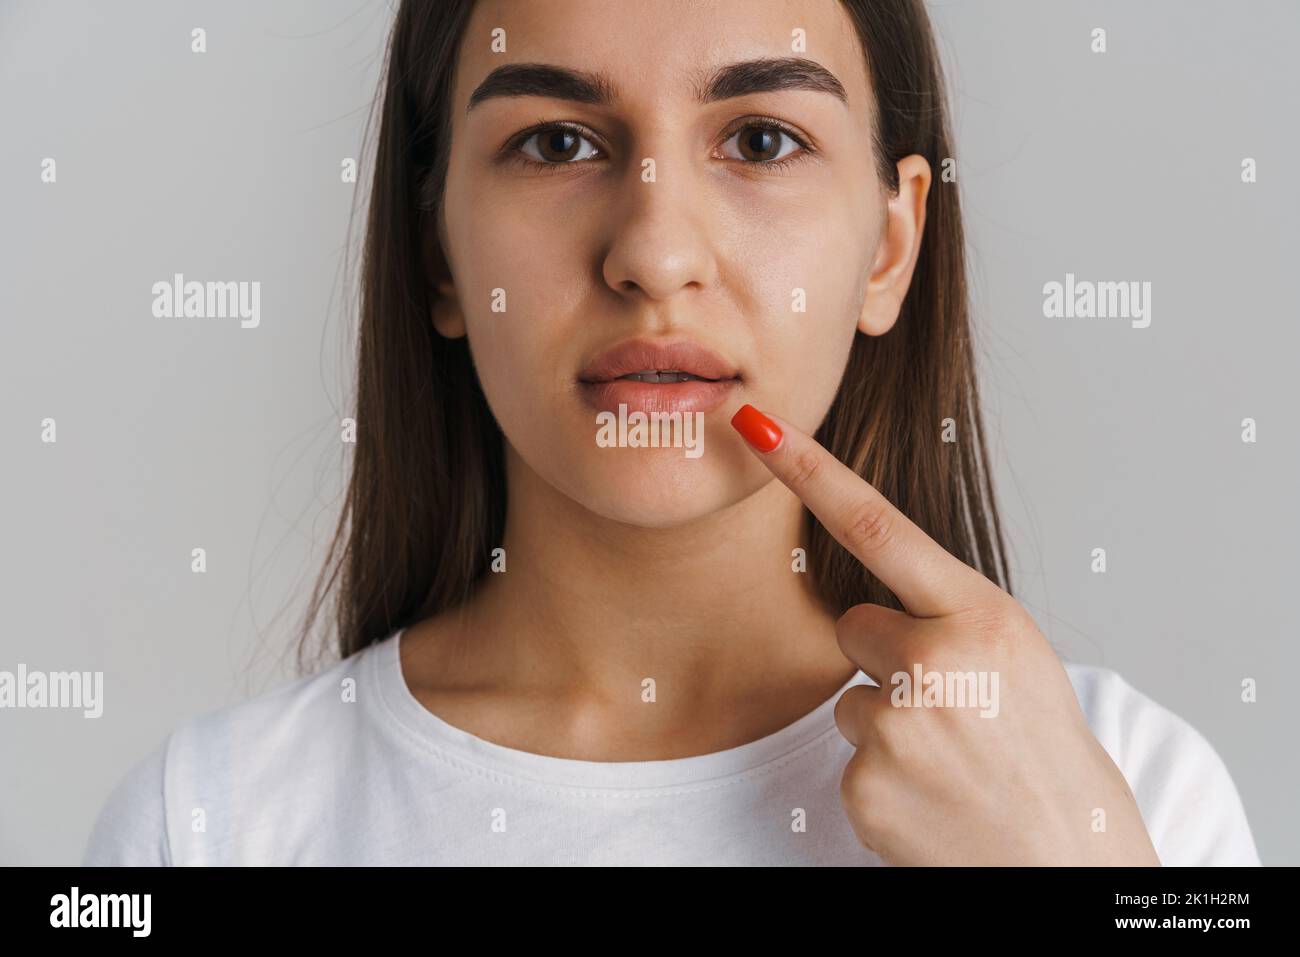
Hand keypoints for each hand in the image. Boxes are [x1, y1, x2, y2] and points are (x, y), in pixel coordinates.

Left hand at [730, 404, 1160, 865]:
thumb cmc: (1039, 743)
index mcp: (981, 616)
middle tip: (952, 707)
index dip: (809, 471)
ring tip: (949, 757)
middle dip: (889, 659)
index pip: (878, 526)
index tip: (757, 425)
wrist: (1065, 854)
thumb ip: (946, 610)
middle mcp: (935, 664)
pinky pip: (846, 754)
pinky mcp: (865, 786)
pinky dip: (881, 772)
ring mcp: (896, 729)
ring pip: (847, 697)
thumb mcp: (1017, 653)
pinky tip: (931, 792)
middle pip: (854, 625)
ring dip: (887, 722)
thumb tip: (863, 602)